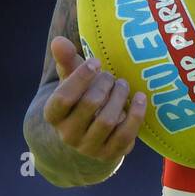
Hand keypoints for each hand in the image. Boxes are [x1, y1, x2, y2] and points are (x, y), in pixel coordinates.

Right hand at [43, 36, 146, 164]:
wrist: (91, 133)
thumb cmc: (82, 97)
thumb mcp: (72, 79)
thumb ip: (66, 60)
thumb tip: (59, 41)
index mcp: (54, 115)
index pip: (62, 98)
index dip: (80, 77)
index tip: (96, 61)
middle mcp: (68, 134)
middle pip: (89, 105)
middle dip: (105, 84)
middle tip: (112, 75)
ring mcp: (89, 148)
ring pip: (107, 121)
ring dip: (120, 97)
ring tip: (124, 84)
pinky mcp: (110, 154)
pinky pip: (125, 136)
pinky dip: (136, 115)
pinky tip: (140, 98)